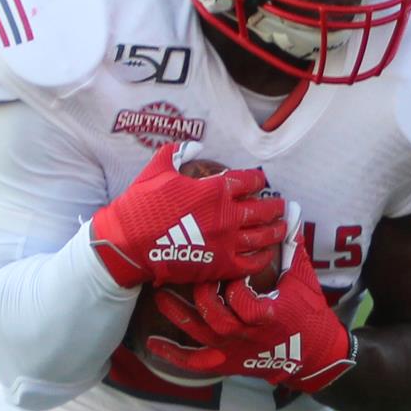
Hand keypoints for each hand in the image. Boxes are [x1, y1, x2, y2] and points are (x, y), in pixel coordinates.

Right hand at [88, 143, 286, 288]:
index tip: (260, 182)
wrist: (128, 242)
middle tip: (280, 206)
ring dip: (275, 231)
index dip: (258, 181)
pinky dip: (262, 258)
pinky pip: (251, 263)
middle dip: (274, 207)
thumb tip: (194, 145)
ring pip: (262, 236)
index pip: (248, 182)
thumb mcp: (158, 169)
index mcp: (215, 190)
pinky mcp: (221, 265)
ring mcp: (227, 242)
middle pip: (262, 210)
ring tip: (281, 227)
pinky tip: (266, 253)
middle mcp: (227, 215)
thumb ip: (179, 152)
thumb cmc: (142, 205)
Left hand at [146, 242, 356, 394]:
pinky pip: (196, 363)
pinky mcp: (227, 363)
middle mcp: (248, 335)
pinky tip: (153, 343)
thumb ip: (292, 248)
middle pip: (218, 320)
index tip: (232, 274)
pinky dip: (173, 355)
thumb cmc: (309, 313)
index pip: (245, 303)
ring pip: (202, 336)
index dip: (235, 288)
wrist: (315, 355)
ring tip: (160, 296)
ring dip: (179, 316)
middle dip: (203, 299)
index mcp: (269, 314)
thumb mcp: (302, 279)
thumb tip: (290, 215)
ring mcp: (235, 350)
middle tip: (192, 277)